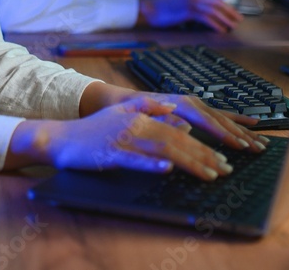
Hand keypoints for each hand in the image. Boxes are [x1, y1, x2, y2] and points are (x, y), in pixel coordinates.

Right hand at [7, 93, 266, 179]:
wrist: (61, 138)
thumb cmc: (95, 131)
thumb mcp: (126, 116)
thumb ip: (153, 113)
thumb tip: (182, 120)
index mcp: (143, 114)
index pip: (182, 128)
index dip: (205, 141)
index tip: (227, 154)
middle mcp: (137, 123)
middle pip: (178, 139)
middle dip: (206, 154)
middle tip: (226, 168)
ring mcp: (123, 137)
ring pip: (163, 148)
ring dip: (189, 161)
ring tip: (210, 174)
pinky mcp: (110, 153)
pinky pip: (134, 159)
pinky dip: (151, 164)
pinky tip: (166, 170)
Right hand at [137, 0, 242, 32]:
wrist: (149, 10)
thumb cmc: (162, 11)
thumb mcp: (180, 9)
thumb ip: (192, 12)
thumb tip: (201, 21)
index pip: (214, 0)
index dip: (226, 7)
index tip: (234, 14)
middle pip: (218, 3)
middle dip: (230, 12)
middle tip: (239, 20)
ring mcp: (191, 3)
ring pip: (214, 10)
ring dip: (225, 19)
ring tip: (233, 26)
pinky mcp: (187, 11)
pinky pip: (205, 18)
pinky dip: (215, 24)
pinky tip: (220, 30)